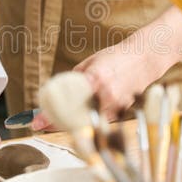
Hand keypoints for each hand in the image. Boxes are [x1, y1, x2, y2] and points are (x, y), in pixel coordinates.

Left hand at [31, 41, 164, 131]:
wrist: (144, 59)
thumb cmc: (115, 58)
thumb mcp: (90, 63)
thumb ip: (74, 79)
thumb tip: (56, 93)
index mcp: (95, 79)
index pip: (67, 102)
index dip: (50, 116)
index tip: (36, 122)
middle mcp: (105, 95)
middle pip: (75, 118)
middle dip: (57, 123)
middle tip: (41, 124)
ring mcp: (115, 105)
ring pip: (87, 122)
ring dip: (71, 123)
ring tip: (57, 120)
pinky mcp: (121, 112)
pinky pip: (99, 121)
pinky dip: (87, 121)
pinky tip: (79, 117)